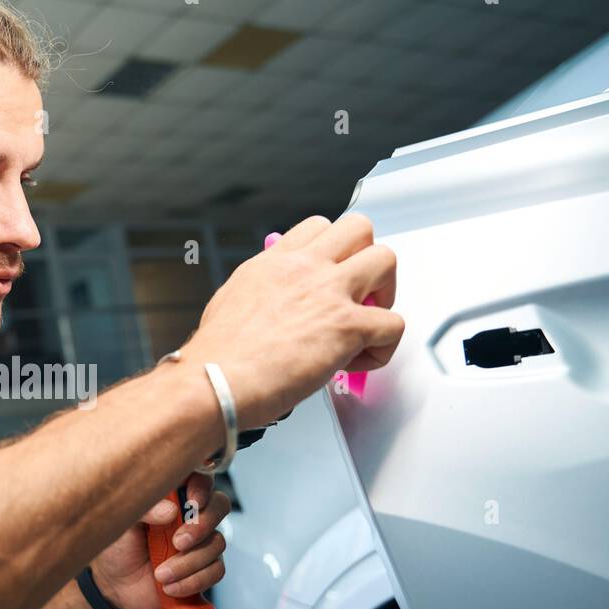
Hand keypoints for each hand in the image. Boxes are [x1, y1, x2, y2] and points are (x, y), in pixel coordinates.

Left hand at [88, 473, 230, 608]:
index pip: (199, 479)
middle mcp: (191, 516)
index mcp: (172, 498)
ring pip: (217, 543)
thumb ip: (144, 511)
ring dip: (190, 562)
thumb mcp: (123, 524)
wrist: (116, 586)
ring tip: (161, 574)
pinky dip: (193, 581)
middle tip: (177, 542)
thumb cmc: (118, 548)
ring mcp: (200, 542)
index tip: (192, 502)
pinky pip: (215, 571)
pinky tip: (171, 586)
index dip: (202, 487)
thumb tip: (170, 510)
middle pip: (219, 506)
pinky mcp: (204, 568)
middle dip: (201, 525)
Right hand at [178, 212, 402, 428]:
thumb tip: (274, 306)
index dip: (333, 252)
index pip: (318, 227)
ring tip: (366, 323)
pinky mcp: (347, 326)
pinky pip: (394, 324)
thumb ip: (260, 293)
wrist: (215, 381)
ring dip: (385, 293)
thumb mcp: (229, 303)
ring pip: (386, 260)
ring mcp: (329, 292)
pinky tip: (358, 363)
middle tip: (357, 294)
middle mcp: (304, 268)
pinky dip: (384, 347)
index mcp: (273, 263)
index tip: (329, 278)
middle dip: (366, 259)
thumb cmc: (216, 357)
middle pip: (358, 228)